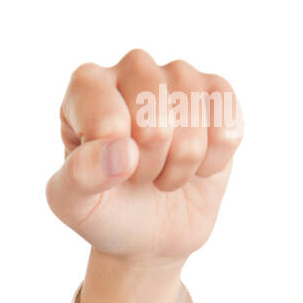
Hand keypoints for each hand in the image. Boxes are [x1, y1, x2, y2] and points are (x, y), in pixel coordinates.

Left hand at [45, 49, 244, 265]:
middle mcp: (133, 68)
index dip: (116, 162)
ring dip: (181, 165)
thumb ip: (79, 177)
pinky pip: (228, 125)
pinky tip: (196, 164)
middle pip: (154, 118)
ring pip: (193, 120)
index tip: (108, 173)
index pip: (109, 120)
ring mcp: (178, 75)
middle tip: (138, 174)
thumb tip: (120, 151)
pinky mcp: (218, 94)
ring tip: (162, 170)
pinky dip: (213, 161)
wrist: (148, 233)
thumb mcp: (74, 205)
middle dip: (149, 164)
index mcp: (87, 86)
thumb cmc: (106, 211)